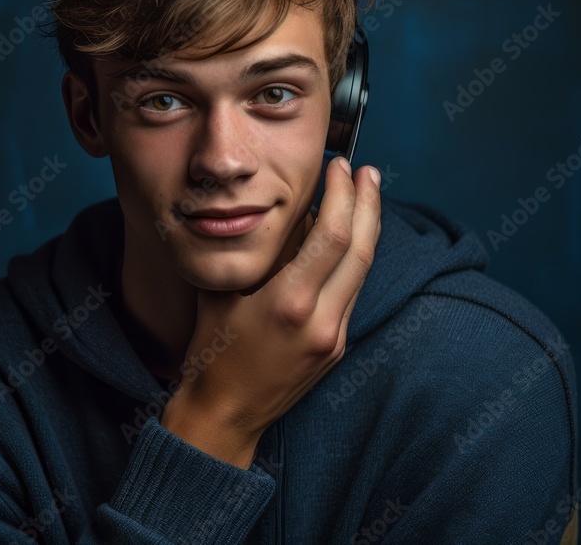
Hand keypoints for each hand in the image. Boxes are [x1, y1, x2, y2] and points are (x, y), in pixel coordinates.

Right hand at [160, 157, 381, 467]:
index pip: (333, 236)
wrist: (224, 413)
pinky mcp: (337, 348)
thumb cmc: (212, 352)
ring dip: (367, 230)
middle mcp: (321, 321)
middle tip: (367, 172)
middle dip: (368, 204)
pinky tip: (345, 241)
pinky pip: (351, 293)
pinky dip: (352, 260)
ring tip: (364, 196)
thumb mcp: (225, 293)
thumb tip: (293, 218)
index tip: (340, 167)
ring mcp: (334, 337)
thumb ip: (260, 257)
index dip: (342, 195)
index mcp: (289, 303)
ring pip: (362, 271)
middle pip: (362, 250)